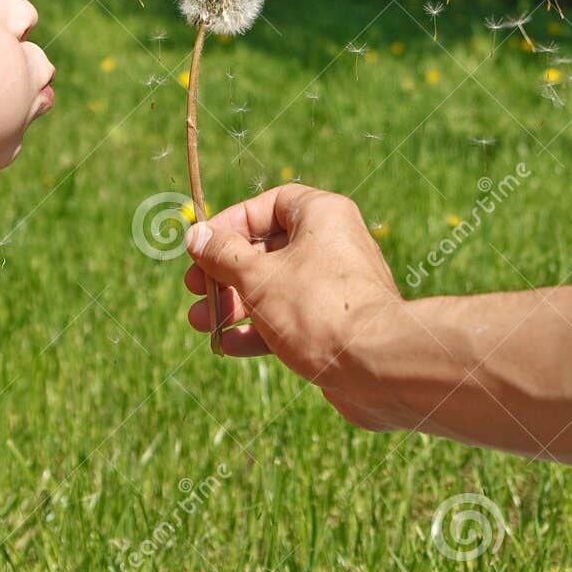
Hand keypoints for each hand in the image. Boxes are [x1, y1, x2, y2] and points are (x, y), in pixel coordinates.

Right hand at [182, 184, 406, 426]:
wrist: (376, 365)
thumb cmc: (317, 307)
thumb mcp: (256, 275)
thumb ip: (222, 255)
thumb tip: (196, 236)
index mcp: (322, 215)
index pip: (269, 205)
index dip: (230, 223)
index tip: (201, 246)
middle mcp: (333, 245)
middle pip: (267, 249)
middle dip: (225, 272)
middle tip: (195, 289)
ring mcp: (335, 287)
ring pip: (275, 287)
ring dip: (235, 304)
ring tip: (201, 322)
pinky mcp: (335, 324)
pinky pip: (290, 318)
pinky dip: (259, 328)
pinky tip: (229, 344)